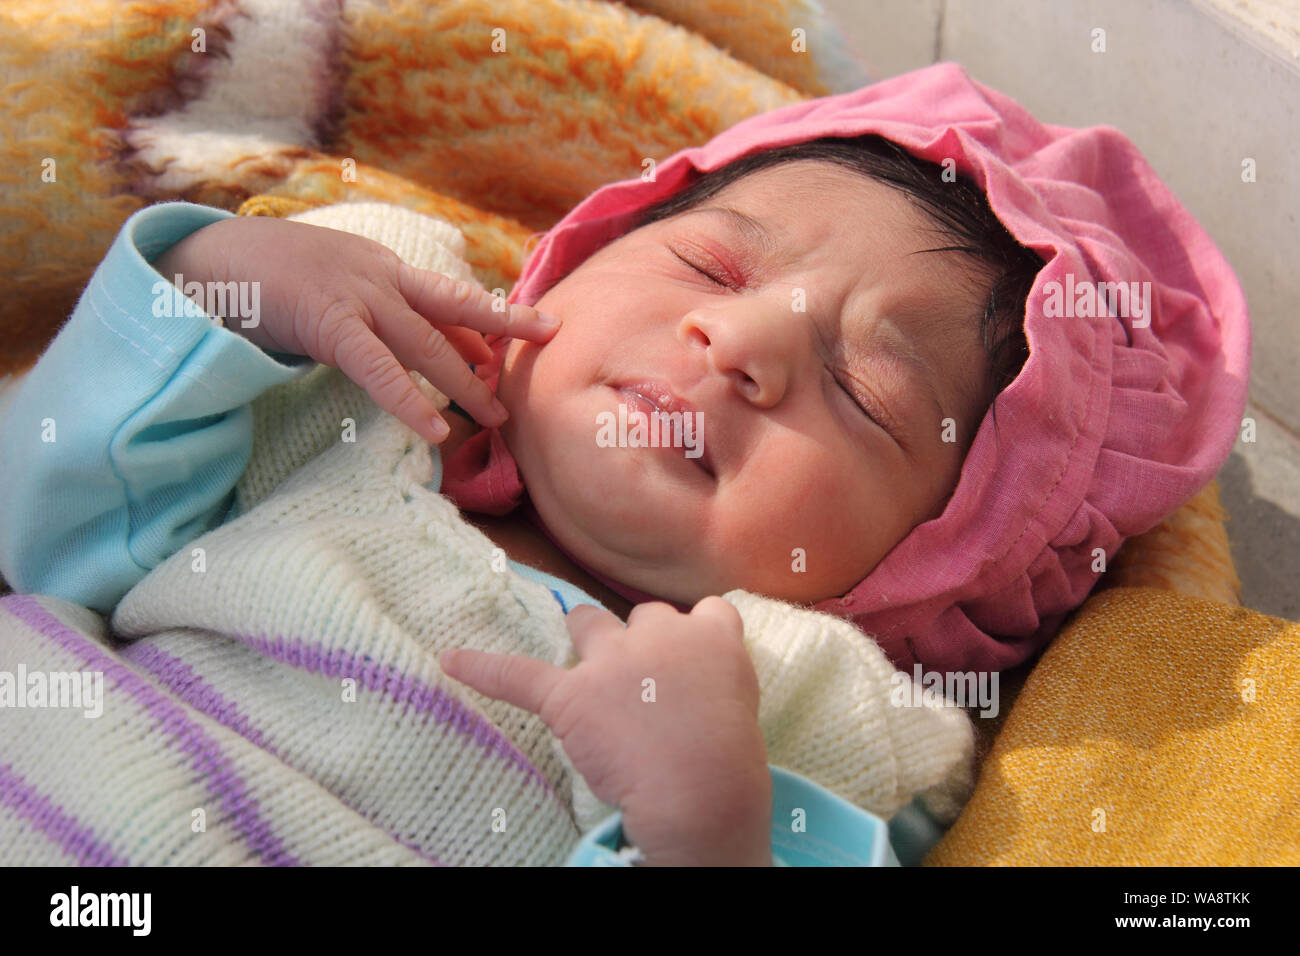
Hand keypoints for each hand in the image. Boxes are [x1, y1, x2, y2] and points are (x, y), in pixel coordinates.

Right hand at [152, 215, 559, 442]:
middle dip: (503, 333)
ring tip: (496, 418)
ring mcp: (356, 295)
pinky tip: (434, 430)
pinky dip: (408, 401)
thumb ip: (363, 311)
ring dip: (465, 382)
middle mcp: (378, 274)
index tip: (518, 341)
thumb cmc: (259, 275)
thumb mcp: (325, 284)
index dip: (485, 321)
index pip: (445, 294)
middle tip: (543, 355)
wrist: (201, 254)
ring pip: (427, 343)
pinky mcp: (328, 322)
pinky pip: (378, 369)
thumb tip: (395, 347)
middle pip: (456, 306)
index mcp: (379, 264)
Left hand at [439, 597, 773, 864]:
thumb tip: (693, 688)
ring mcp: (613, 661)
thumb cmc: (730, 764)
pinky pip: (517, 673)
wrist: (700, 792)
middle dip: (638, 641)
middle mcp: (661, 636)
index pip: (704, 610)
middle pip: (644, 616)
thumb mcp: (743, 704)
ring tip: (581, 666)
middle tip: (643, 689)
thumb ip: (715, 679)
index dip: (691, 634)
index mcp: (712, 637)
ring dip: (585, 637)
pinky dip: (481, 667)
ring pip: (588, 622)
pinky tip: (451, 660)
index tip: (688, 659)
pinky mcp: (571, 695)